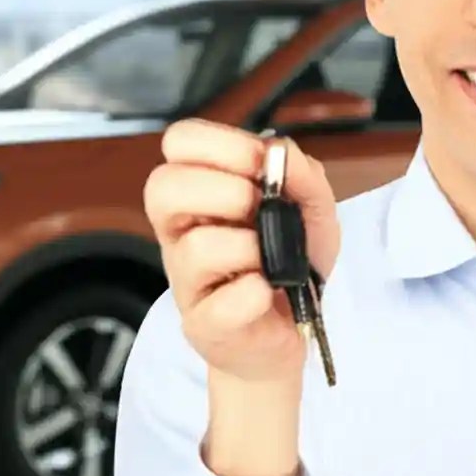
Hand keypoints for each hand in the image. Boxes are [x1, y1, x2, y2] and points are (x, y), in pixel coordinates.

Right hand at [144, 118, 340, 383]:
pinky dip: (254, 294)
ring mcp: (187, 279)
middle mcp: (182, 230)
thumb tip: (278, 151)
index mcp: (201, 192)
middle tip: (257, 209)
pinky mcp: (203, 324)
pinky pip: (220, 304)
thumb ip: (303, 175)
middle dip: (223, 191)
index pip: (179, 142)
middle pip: (162, 187)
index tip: (261, 164)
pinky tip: (266, 292)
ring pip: (196, 248)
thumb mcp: (312, 211)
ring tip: (268, 261)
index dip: (219, 143)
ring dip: (248, 248)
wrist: (294, 332)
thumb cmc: (289, 264)